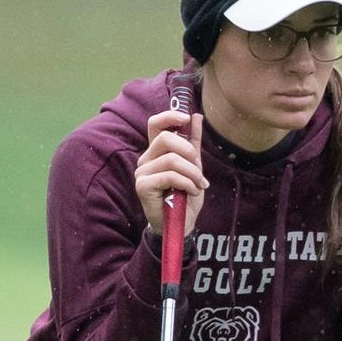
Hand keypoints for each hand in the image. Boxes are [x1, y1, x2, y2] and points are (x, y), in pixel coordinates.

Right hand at [135, 107, 206, 236]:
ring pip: (172, 159)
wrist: (180, 224)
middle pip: (167, 139)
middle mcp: (146, 159)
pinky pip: (169, 175)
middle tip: (199, 171)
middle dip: (190, 153)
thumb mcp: (194, 166)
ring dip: (192, 173)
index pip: (155, 124)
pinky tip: (191, 192)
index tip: (187, 117)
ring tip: (198, 185)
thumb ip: (193, 142)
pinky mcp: (142, 185)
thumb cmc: (185, 196)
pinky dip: (187, 183)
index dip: (170, 116)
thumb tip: (196, 116)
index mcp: (157, 152)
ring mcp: (142, 172)